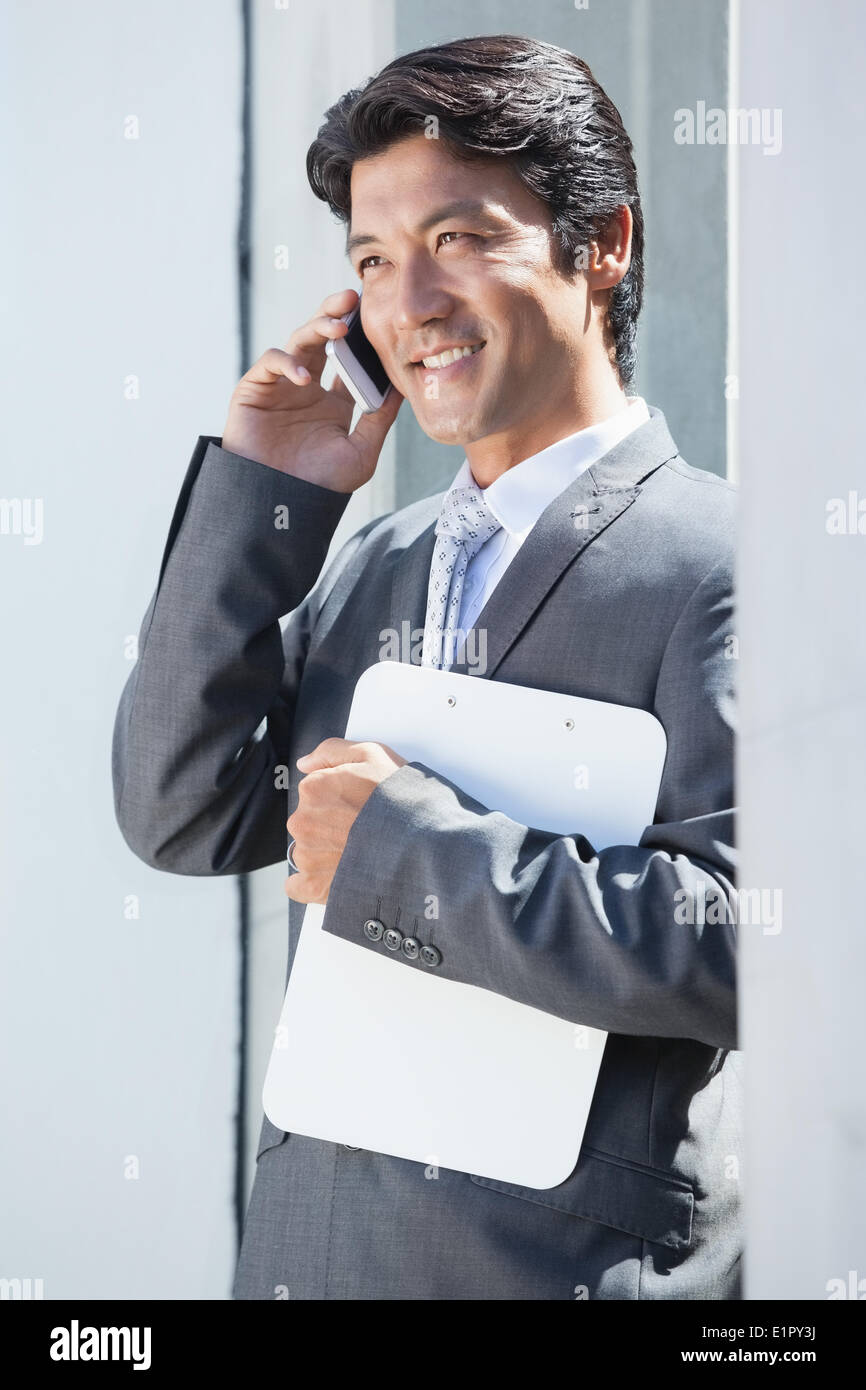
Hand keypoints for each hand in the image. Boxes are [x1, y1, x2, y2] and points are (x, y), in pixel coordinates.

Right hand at [221, 287, 402, 491]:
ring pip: (299, 340)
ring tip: (337, 326)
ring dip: (317, 327)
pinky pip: (271, 362)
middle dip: (336, 314)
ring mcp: (281, 385)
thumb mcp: (361, 452)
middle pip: (323, 339)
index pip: (349, 358)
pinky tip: (305, 378)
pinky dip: (287, 363)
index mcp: (332, 401)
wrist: (280, 505)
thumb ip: (379, 418)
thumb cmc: (319, 486)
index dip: (361, 338)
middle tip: (353, 298)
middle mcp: (307, 387)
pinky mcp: (254, 389)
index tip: (379, 321)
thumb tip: (402, 386)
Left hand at [285, 738, 407, 903]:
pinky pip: (298, 886)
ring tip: (360, 855)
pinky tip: (337, 878)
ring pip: (308, 851)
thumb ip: (332, 751)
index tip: (359, 805)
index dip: (340, 797)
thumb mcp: (373, 755)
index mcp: (314, 788)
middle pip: (310, 821)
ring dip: (327, 854)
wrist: (423, 848)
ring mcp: (307, 856)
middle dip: (331, 825)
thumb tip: (305, 763)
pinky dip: (314, 883)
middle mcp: (303, 821)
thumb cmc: (403, 801)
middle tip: (363, 830)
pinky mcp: (313, 887)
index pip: (315, 791)